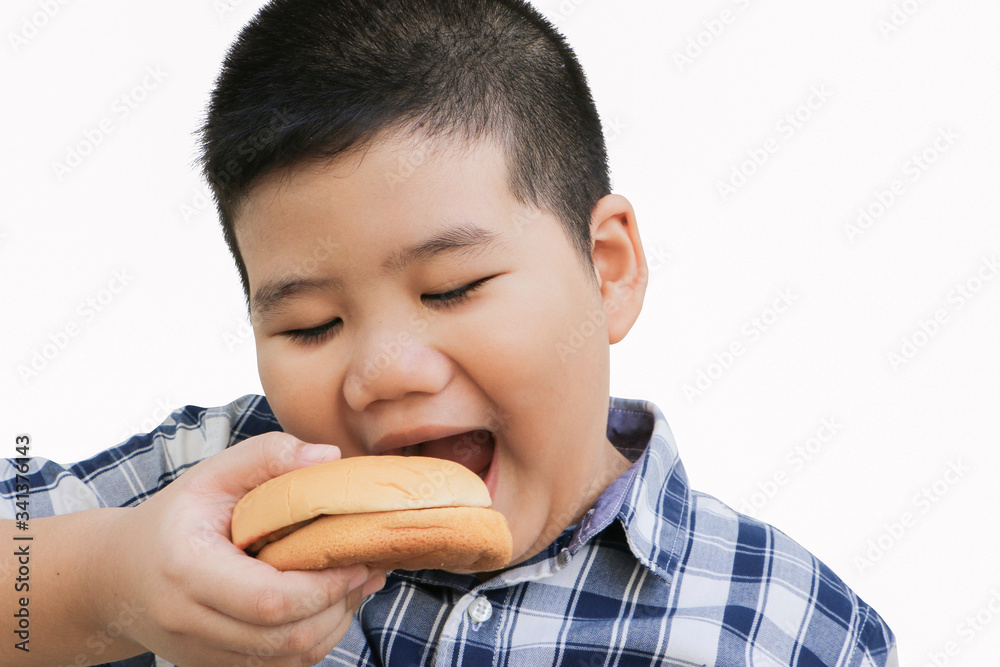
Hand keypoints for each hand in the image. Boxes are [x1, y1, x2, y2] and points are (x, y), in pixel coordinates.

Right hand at [98, 432, 384, 665]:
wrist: (117, 575)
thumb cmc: (175, 518)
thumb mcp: (214, 474)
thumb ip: (270, 456)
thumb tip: (330, 458)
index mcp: (187, 570)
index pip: (271, 600)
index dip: (325, 586)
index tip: (357, 558)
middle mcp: (189, 622)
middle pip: (285, 637)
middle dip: (339, 606)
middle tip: (367, 570)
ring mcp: (200, 653)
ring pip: (287, 658)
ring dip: (333, 625)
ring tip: (354, 584)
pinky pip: (278, 666)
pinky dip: (312, 638)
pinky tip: (328, 604)